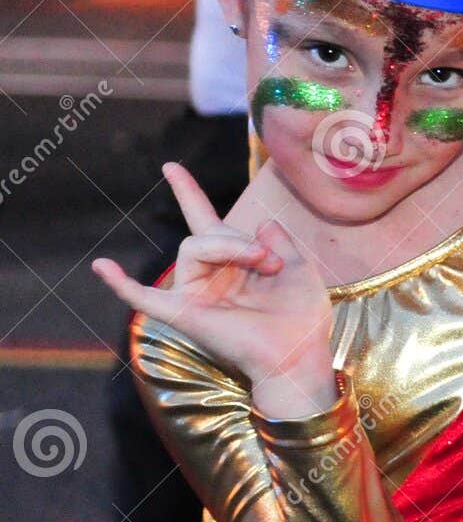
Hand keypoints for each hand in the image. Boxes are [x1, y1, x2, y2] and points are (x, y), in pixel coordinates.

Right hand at [92, 163, 335, 411]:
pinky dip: (120, 284)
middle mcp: (210, 277)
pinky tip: (101, 266)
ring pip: (193, 248)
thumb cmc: (302, 318)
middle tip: (272, 261)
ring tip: (264, 264)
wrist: (299, 354)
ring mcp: (194, 295)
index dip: (188, 193)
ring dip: (230, 248)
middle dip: (240, 240)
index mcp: (235, 264)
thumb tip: (260, 222)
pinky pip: (143, 298)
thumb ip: (278, 242)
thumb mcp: (299, 268)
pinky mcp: (184, 314)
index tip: (171, 167)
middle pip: (207, 234)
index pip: (205, 222)